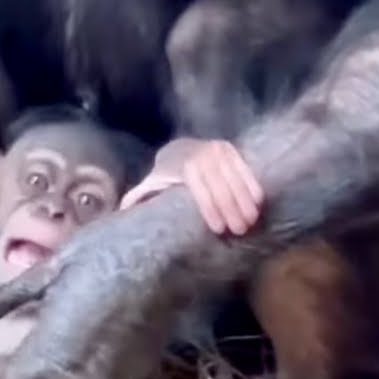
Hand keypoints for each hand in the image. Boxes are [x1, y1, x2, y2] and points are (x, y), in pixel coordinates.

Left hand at [120, 138, 263, 235]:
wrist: (182, 148)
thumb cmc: (167, 174)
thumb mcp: (152, 183)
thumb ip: (139, 196)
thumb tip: (120, 212)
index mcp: (183, 165)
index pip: (199, 188)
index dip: (209, 208)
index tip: (218, 229)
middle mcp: (202, 154)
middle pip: (219, 184)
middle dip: (231, 208)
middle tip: (239, 230)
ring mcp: (218, 149)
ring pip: (234, 177)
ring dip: (244, 199)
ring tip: (251, 221)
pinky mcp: (232, 149)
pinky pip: (245, 168)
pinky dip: (252, 184)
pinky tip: (259, 202)